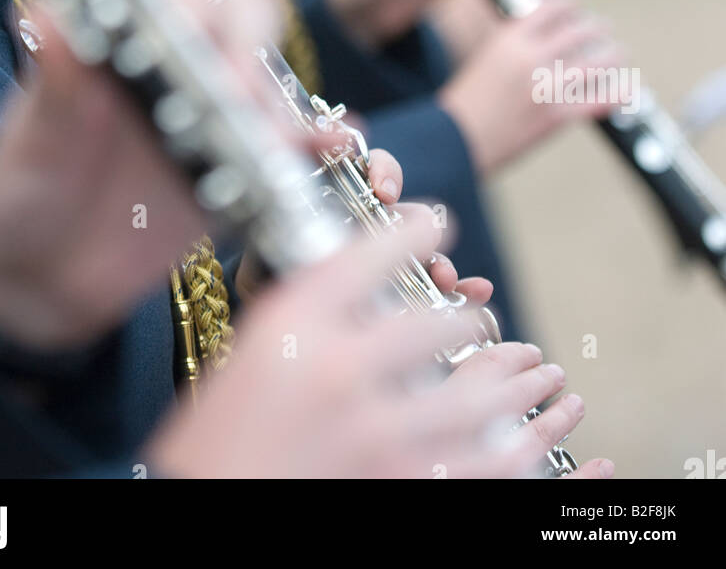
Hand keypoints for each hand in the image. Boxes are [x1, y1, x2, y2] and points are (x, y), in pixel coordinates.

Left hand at [0, 0, 286, 350]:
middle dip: (246, 43)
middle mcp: (176, 58)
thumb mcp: (33, 139)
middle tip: (234, 92)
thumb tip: (41, 9)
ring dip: (281, 99)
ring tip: (275, 138)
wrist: (40, 280)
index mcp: (122, 32)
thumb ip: (54, 81)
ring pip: (270, 77)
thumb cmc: (25, 191)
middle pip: (237, 15)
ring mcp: (213, 111)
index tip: (184, 25)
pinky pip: (290, 144)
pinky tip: (329, 149)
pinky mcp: (240, 166)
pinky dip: (317, 142)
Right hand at [147, 211, 610, 478]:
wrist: (195, 511)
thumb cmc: (212, 442)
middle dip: (467, 318)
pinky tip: (537, 438)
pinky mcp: (402, 490)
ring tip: (537, 372)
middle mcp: (339, 371)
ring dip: (515, 382)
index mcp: (292, 326)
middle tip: (480, 314)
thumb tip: (362, 291)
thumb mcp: (250, 354)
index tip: (434, 223)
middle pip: (436, 322)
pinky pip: (484, 465)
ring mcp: (376, 435)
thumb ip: (306, 316)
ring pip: (478, 396)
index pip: (372, 252)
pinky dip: (523, 449)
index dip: (414, 231)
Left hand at [234, 142, 482, 302]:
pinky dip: (464, 286)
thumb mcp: (261, 260)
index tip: (385, 189)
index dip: (381, 170)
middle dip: (416, 218)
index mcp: (338, 200)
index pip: (366, 168)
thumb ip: (266, 247)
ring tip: (447, 279)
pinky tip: (481, 290)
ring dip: (440, 257)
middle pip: (404, 209)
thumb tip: (271, 240)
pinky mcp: (413, 290)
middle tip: (422, 237)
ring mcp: (395, 257)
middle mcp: (371, 222)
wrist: (276, 319)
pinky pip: (443, 283)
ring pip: (426, 247)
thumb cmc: (269, 278)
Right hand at [440, 0, 625, 173]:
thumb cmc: (466, 101)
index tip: (576, 8)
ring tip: (618, 54)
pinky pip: (597, 101)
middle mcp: (532, 58)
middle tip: (602, 30)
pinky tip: (627, 89)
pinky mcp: (556, 116)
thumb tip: (541, 38)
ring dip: (612, 56)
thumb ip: (515, 45)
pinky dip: (617, 94)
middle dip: (596, 28)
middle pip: (580, 31)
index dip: (570, 5)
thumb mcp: (487, 58)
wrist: (455, 141)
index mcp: (511, 39)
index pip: (553, 7)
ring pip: (597, 63)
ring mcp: (547, 87)